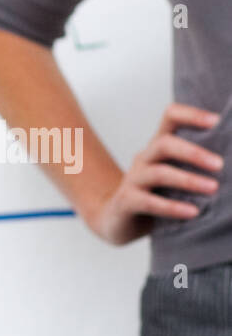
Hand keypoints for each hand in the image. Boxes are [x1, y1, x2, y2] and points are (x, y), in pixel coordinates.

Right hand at [86, 104, 221, 245]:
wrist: (116, 220)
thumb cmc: (156, 195)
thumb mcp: (174, 174)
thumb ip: (195, 165)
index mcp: (158, 146)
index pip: (170, 117)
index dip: (191, 115)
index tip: (216, 122)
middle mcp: (144, 158)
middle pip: (164, 144)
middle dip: (193, 153)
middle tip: (220, 165)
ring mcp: (132, 179)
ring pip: (159, 173)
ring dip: (188, 180)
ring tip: (212, 189)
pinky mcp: (125, 202)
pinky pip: (148, 202)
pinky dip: (172, 207)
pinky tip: (192, 213)